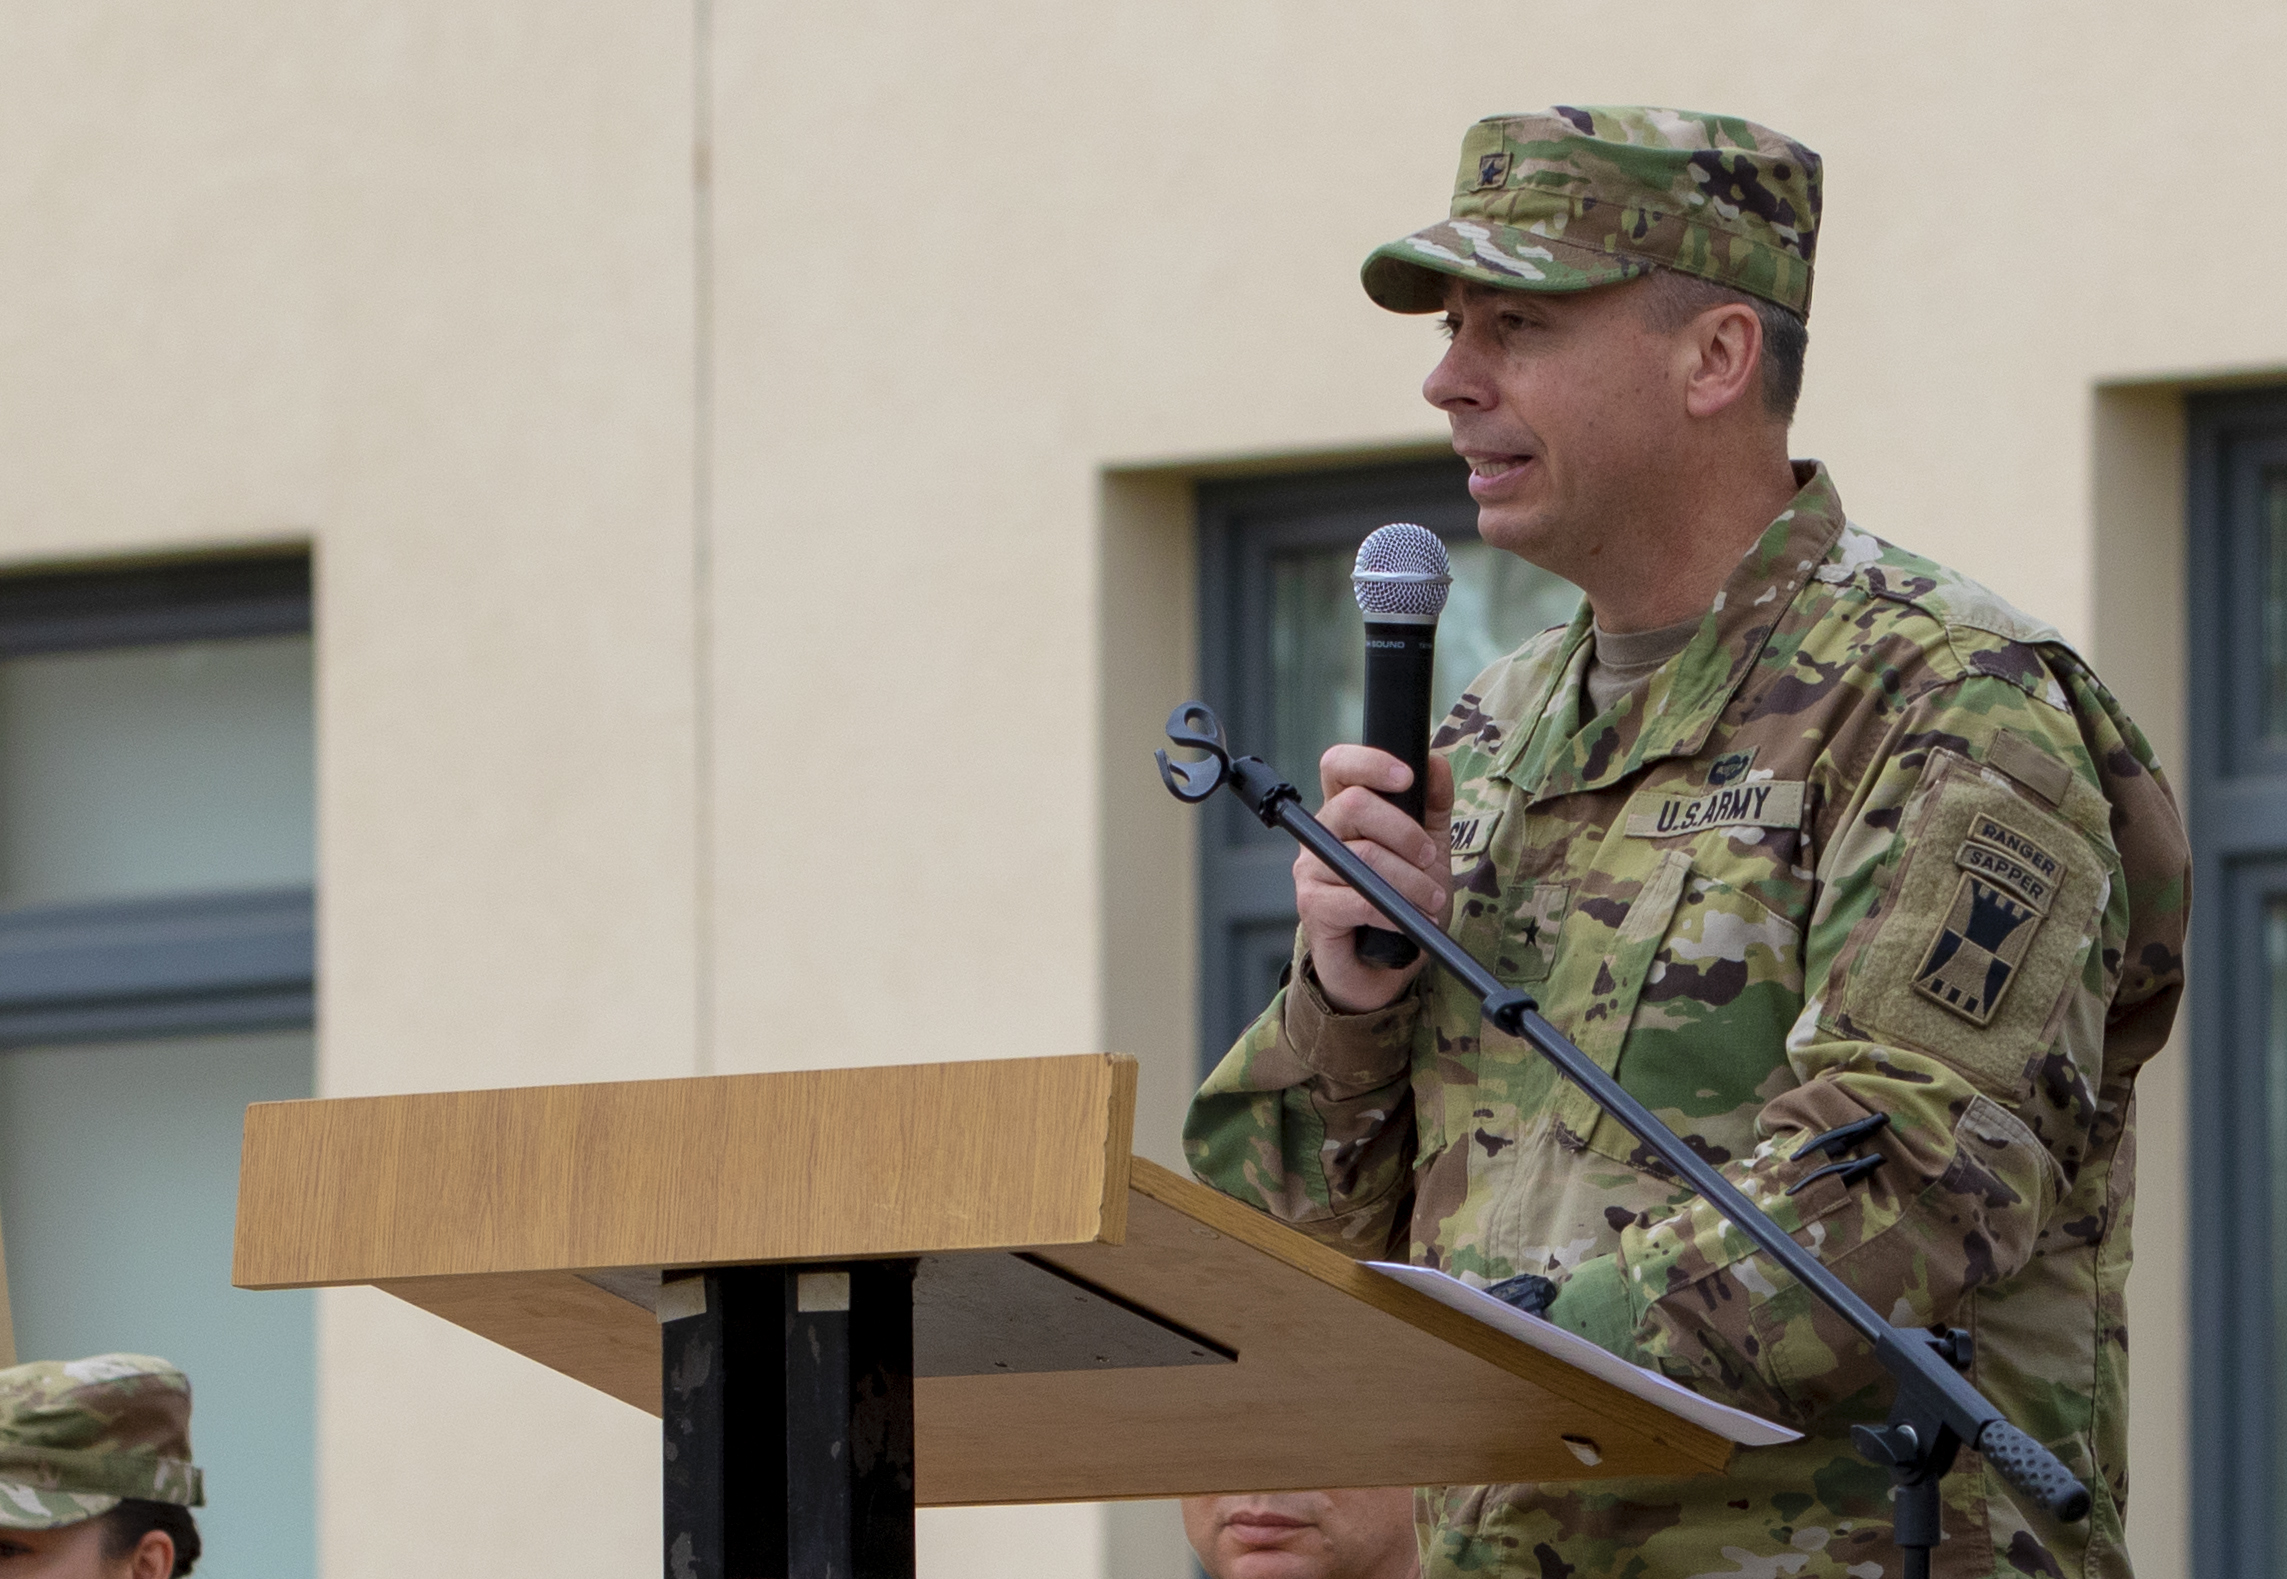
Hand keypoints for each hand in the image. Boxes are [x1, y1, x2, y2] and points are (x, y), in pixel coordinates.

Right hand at [1295, 745, 1454, 1013]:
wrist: (1382, 966)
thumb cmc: (1400, 901)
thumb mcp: (1426, 849)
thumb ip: (1432, 806)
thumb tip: (1436, 763)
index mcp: (1342, 811)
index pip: (1338, 766)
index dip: (1370, 762)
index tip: (1407, 778)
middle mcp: (1320, 834)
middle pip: (1352, 804)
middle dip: (1404, 832)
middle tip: (1428, 858)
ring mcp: (1310, 870)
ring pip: (1363, 856)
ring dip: (1410, 881)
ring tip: (1432, 901)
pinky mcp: (1313, 907)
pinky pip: (1360, 900)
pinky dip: (1394, 912)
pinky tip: (1409, 921)